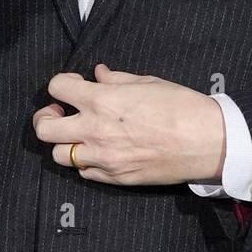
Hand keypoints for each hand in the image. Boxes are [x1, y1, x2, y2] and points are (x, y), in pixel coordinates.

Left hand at [31, 62, 225, 185]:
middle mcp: (95, 131)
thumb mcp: (147, 82)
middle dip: (47, 118)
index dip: (61, 84)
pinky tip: (100, 151)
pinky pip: (84, 173)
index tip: (74, 85)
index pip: (56, 88)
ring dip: (65, 142)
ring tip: (80, 135)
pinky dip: (86, 162)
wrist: (207, 141)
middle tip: (61, 114)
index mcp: (101, 101)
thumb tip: (98, 74)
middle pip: (44, 129)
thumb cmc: (181, 106)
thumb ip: (116, 79)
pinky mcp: (115, 178)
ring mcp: (103, 158)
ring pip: (59, 156)